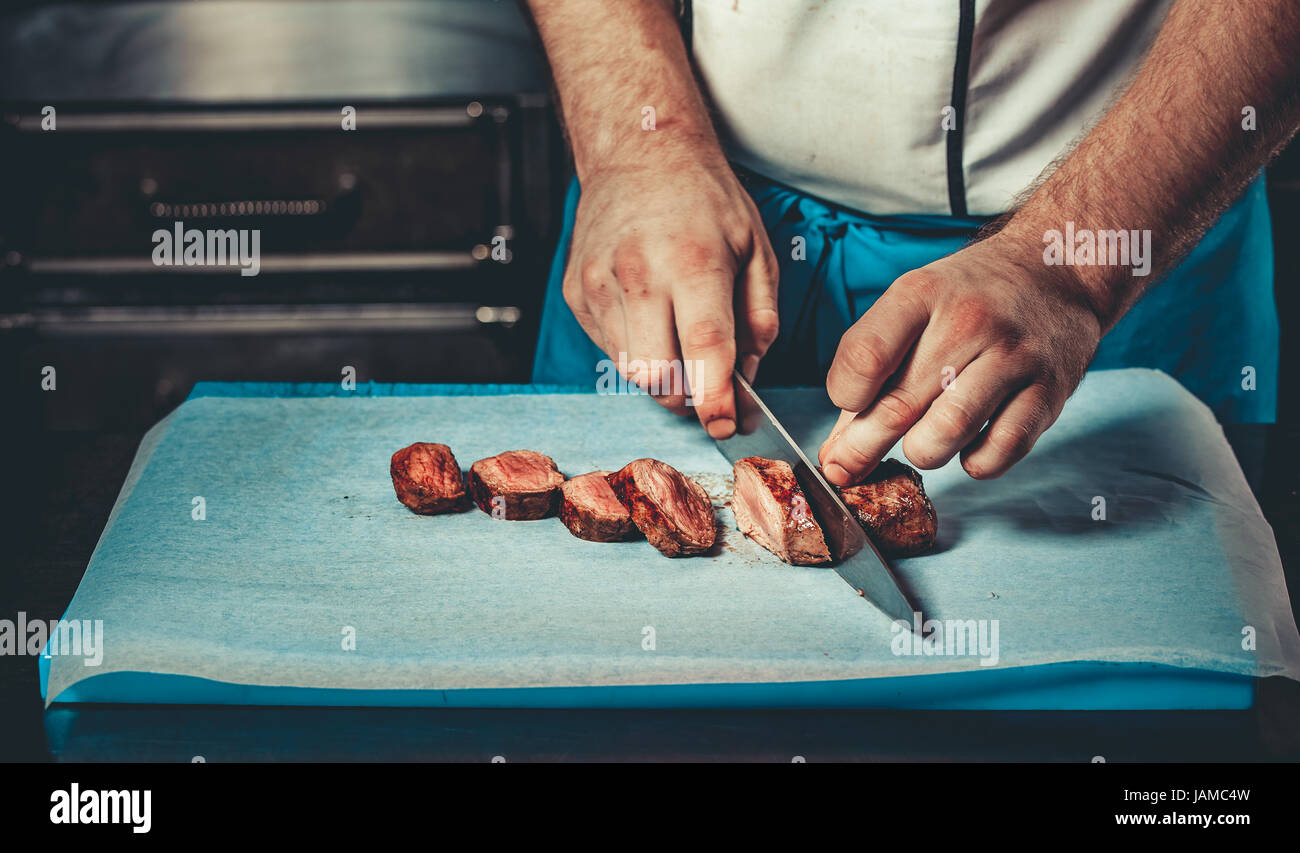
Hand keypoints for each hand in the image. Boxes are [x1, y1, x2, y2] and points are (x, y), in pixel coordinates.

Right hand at [563, 149, 778, 437]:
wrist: (637, 150)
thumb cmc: (703, 197)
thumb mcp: (755, 248)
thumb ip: (759, 318)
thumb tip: (748, 378)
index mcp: (692, 261)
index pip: (703, 349)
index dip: (716, 400)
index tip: (728, 426)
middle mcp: (639, 275)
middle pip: (657, 377)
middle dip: (687, 400)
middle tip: (709, 391)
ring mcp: (599, 286)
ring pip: (630, 371)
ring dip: (663, 377)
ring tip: (681, 342)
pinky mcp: (577, 294)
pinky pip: (610, 349)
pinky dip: (637, 352)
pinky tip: (653, 317)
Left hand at [817, 234, 1103, 483]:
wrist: (1055, 271)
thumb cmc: (970, 297)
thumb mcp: (913, 307)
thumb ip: (872, 372)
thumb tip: (837, 451)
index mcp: (922, 294)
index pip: (864, 356)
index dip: (845, 395)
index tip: (848, 404)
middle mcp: (969, 321)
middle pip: (899, 404)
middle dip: (862, 448)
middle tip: (849, 465)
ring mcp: (1013, 356)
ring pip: (946, 433)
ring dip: (922, 452)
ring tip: (920, 444)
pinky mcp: (1049, 391)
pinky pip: (1000, 450)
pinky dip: (974, 463)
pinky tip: (967, 447)